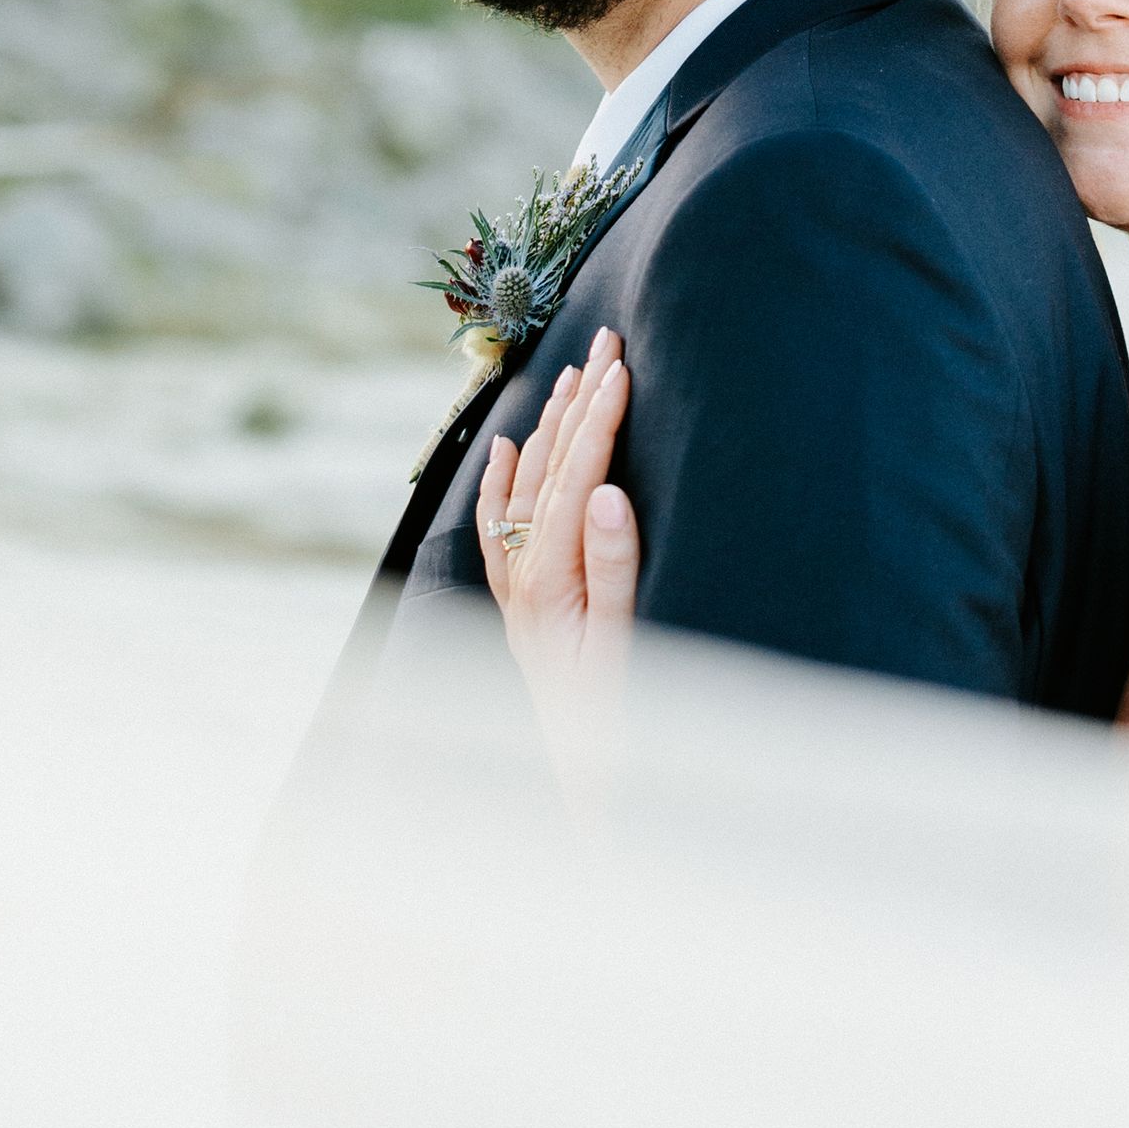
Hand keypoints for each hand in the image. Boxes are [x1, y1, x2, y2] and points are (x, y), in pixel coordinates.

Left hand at [475, 330, 638, 713]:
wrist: (590, 786)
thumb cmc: (620, 722)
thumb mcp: (629, 646)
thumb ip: (615, 568)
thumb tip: (609, 491)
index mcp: (552, 585)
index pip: (578, 479)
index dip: (601, 419)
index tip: (624, 365)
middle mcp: (524, 583)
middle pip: (548, 472)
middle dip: (577, 403)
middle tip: (606, 341)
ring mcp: (518, 596)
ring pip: (523, 491)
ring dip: (548, 428)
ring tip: (570, 374)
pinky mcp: (521, 611)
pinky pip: (500, 532)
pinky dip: (502, 484)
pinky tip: (505, 450)